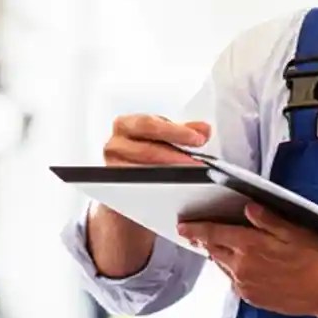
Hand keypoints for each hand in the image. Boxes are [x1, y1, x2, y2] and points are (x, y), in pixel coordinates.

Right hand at [86, 114, 210, 276]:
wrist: (128, 186)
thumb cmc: (146, 156)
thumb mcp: (163, 139)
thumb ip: (184, 132)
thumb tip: (204, 129)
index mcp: (126, 125)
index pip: (150, 124)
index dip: (176, 132)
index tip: (199, 139)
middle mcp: (114, 145)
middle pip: (147, 151)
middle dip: (176, 158)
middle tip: (200, 165)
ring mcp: (113, 170)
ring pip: (142, 173)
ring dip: (170, 176)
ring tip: (194, 179)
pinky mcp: (117, 191)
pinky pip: (138, 192)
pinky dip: (159, 191)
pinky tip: (178, 192)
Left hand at [178, 203, 317, 317]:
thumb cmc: (316, 257)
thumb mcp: (294, 229)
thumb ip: (267, 219)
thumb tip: (248, 209)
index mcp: (250, 246)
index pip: (213, 233)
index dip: (195, 228)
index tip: (182, 226)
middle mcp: (242, 268)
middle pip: (214, 250)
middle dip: (205, 240)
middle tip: (198, 233)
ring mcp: (247, 286)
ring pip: (224, 267)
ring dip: (221, 255)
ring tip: (223, 246)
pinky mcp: (254, 299)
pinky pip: (236, 282)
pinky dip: (235, 271)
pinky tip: (245, 265)